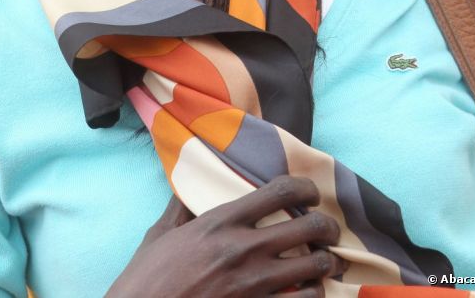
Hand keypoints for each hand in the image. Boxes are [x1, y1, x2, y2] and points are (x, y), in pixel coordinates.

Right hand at [105, 175, 345, 297]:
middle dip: (326, 226)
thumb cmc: (147, 279)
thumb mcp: (161, 235)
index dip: (305, 187)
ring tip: (323, 262)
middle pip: (308, 227)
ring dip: (324, 263)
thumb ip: (181, 209)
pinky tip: (310, 292)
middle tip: (328, 229)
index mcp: (221, 221)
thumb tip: (186, 187)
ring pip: (315, 267)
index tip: (311, 193)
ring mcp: (255, 285)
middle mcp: (244, 248)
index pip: (279, 191)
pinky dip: (314, 295)